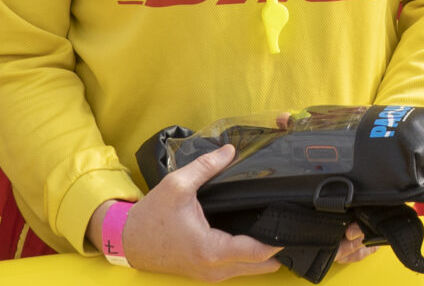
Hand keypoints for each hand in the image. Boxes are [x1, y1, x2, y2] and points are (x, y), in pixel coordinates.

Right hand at [94, 146, 284, 280]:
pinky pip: (240, 270)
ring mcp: (212, 275)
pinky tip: (259, 236)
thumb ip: (206, 167)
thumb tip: (230, 151)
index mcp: (211, 249)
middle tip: (294, 222)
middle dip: (280, 247)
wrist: (129, 241)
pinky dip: (253, 257)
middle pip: (263, 266)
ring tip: (281, 226)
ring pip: (253, 271)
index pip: (258, 252)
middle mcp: (215, 269)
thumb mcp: (178, 185)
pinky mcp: (208, 273)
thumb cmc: (152, 217)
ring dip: (268, 254)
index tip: (294, 221)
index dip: (280, 239)